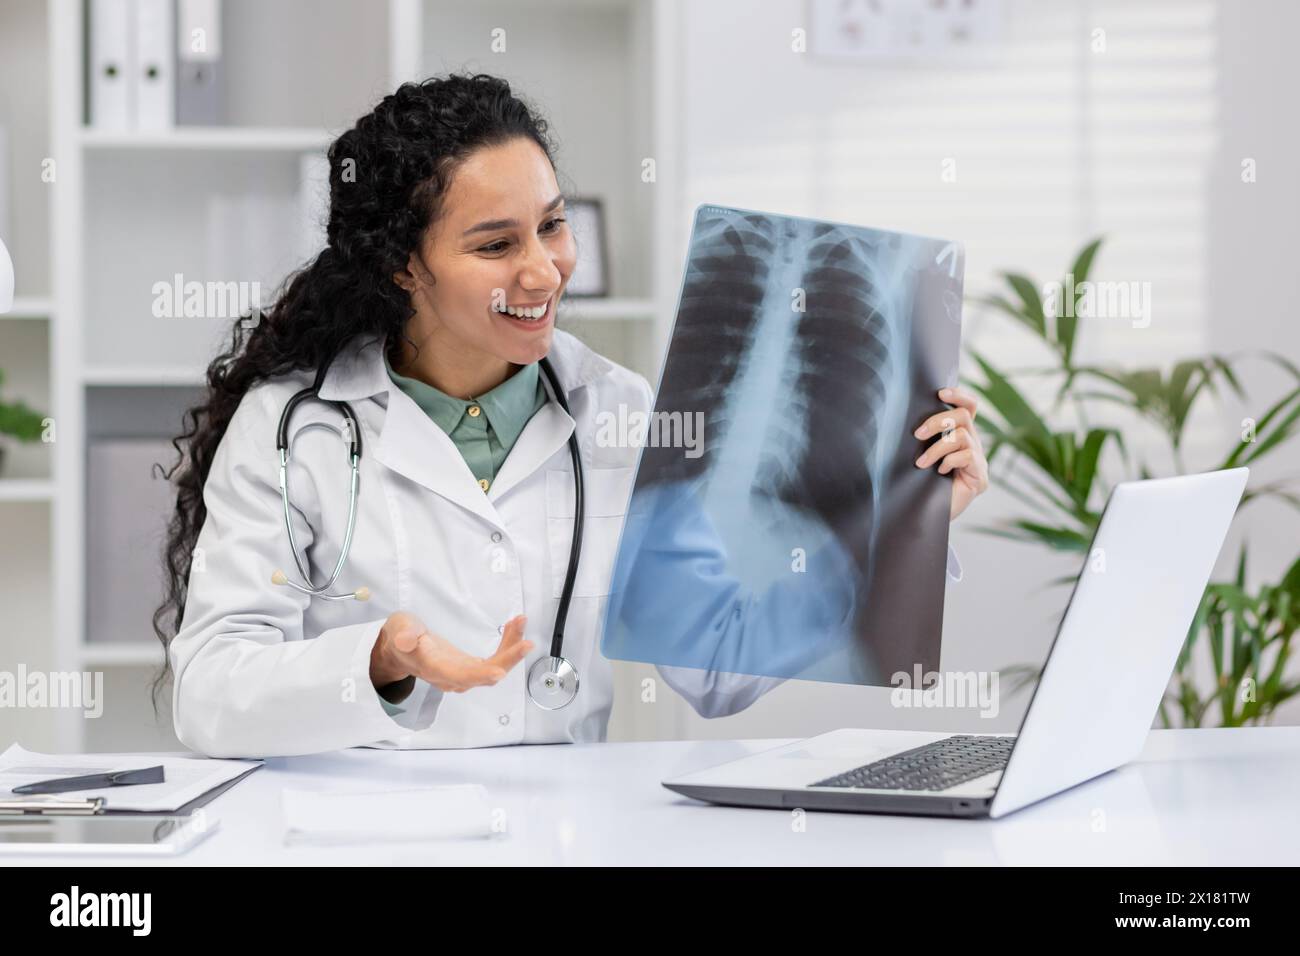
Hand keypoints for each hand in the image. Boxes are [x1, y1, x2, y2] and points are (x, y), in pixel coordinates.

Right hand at [369, 611, 532, 693]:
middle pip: (484, 675)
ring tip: (520, 622)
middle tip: (526, 643)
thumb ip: (403, 634)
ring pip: (494, 667)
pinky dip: (507, 644)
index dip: (480, 675)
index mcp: (434, 668)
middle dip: (508, 659)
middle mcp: (452, 677)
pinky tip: (514, 627)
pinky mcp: (471, 667)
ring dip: (511, 648)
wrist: (400, 649)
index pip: (459, 676)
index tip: (499, 672)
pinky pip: (494, 660)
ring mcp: (463, 673)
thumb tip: (405, 640)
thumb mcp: (398, 629)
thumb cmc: (401, 637)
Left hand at [913, 387, 989, 520]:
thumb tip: (903, 415)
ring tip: (921, 463)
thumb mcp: (920, 455)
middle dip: (938, 421)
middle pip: (964, 417)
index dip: (959, 395)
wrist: (925, 518)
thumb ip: (924, 438)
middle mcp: (973, 446)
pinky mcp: (980, 478)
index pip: (970, 407)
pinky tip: (939, 472)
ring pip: (961, 437)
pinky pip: (967, 456)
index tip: (940, 392)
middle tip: (917, 435)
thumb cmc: (920, 486)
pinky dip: (949, 461)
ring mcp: (979, 462)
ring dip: (937, 448)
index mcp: (960, 437)